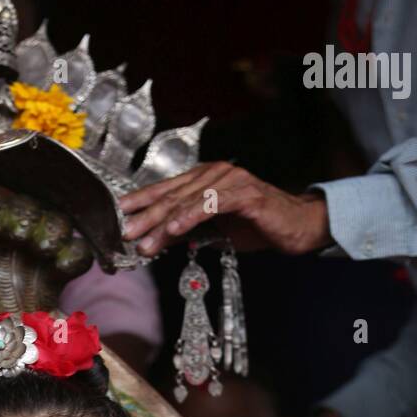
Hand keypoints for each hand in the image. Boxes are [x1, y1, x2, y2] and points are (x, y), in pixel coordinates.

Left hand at [119, 163, 330, 256]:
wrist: (296, 227)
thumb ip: (187, 231)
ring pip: (188, 201)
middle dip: (146, 216)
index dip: (142, 202)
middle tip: (126, 233)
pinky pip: (212, 204)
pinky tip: (174, 229)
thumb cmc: (256, 226)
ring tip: (145, 243)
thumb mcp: (214, 231)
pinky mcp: (246, 193)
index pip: (167, 190)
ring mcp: (230, 181)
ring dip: (163, 223)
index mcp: (205, 179)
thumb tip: (156, 240)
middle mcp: (215, 174)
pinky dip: (191, 216)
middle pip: (173, 195)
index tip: (120, 216)